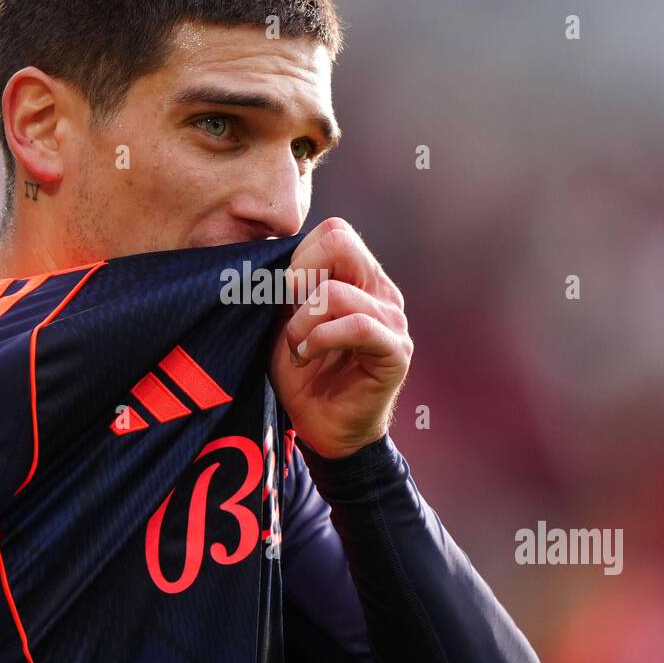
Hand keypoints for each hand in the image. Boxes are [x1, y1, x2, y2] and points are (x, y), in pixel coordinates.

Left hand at [268, 218, 411, 458]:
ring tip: (296, 348)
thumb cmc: (306, 375)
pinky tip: (307, 356)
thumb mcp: (286, 322)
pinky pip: (355, 326)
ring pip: (337, 292)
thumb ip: (287, 289)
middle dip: (299, 276)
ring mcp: (392, 320)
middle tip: (287, 311)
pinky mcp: (395, 351)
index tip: (283, 296)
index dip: (299, 257)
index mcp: (359, 278)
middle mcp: (380, 291)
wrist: (325, 429)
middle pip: (340, 242)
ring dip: (301, 322)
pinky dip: (320, 339)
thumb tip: (268, 259)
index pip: (333, 233)